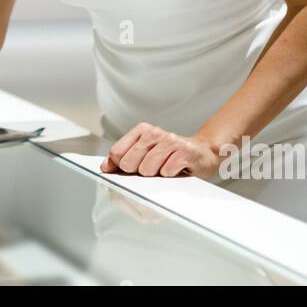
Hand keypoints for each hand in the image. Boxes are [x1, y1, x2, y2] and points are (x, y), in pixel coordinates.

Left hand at [100, 122, 221, 179]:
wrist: (202, 153)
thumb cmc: (170, 156)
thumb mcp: (144, 154)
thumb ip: (122, 159)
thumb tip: (104, 167)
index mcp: (142, 130)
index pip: (116, 153)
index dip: (121, 167)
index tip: (131, 169)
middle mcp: (155, 133)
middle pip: (130, 163)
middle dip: (138, 173)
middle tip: (152, 170)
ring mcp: (171, 141)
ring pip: (147, 168)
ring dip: (155, 175)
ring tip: (164, 169)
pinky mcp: (185, 152)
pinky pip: (166, 171)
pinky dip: (169, 176)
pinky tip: (176, 170)